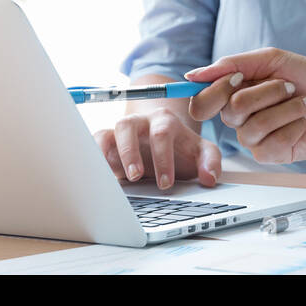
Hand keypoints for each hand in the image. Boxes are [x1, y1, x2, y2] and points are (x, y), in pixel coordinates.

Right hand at [92, 109, 221, 190]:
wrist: (164, 142)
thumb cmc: (182, 149)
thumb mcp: (201, 152)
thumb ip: (210, 161)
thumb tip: (210, 178)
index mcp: (165, 121)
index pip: (162, 134)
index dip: (163, 159)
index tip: (166, 184)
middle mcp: (141, 121)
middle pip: (129, 126)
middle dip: (131, 152)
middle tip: (137, 177)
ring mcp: (122, 130)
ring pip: (109, 131)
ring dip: (112, 153)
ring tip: (117, 178)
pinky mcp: (108, 141)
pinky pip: (96, 140)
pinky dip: (95, 154)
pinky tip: (101, 175)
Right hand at [184, 48, 305, 163]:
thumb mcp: (273, 59)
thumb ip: (233, 64)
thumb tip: (194, 75)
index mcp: (233, 92)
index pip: (202, 101)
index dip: (216, 90)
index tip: (240, 77)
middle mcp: (238, 117)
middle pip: (231, 110)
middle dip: (268, 92)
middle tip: (289, 86)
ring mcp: (253, 138)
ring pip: (254, 126)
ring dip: (286, 108)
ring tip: (304, 102)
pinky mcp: (270, 155)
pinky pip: (271, 144)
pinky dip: (293, 126)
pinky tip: (303, 122)